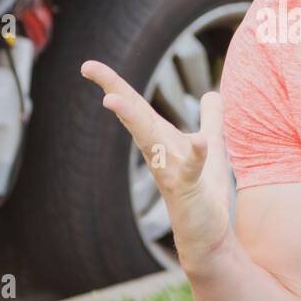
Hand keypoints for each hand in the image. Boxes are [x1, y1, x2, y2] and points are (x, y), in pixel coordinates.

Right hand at [80, 60, 232, 270]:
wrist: (209, 235)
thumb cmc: (204, 192)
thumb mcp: (213, 146)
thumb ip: (212, 120)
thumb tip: (211, 93)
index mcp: (162, 139)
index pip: (136, 106)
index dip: (114, 84)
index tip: (88, 65)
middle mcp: (158, 152)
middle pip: (135, 115)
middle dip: (114, 90)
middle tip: (88, 67)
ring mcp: (169, 171)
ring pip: (149, 140)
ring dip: (133, 120)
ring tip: (113, 100)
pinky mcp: (188, 190)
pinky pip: (190, 169)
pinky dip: (195, 154)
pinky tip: (199, 141)